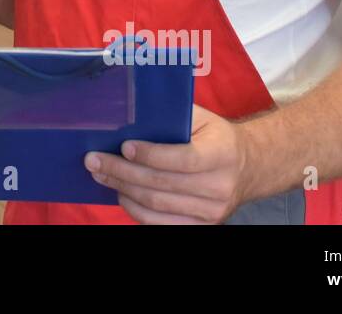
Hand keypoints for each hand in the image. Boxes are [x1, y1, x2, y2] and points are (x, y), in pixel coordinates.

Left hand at [83, 105, 255, 223]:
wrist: (247, 168)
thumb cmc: (215, 137)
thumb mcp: (202, 118)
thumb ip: (172, 115)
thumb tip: (130, 116)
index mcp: (222, 154)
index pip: (183, 159)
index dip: (151, 155)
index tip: (124, 147)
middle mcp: (220, 187)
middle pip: (162, 184)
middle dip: (122, 172)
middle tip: (94, 160)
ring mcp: (211, 212)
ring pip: (157, 204)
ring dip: (122, 189)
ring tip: (100, 175)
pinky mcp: (201, 226)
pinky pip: (160, 223)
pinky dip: (135, 209)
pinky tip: (120, 193)